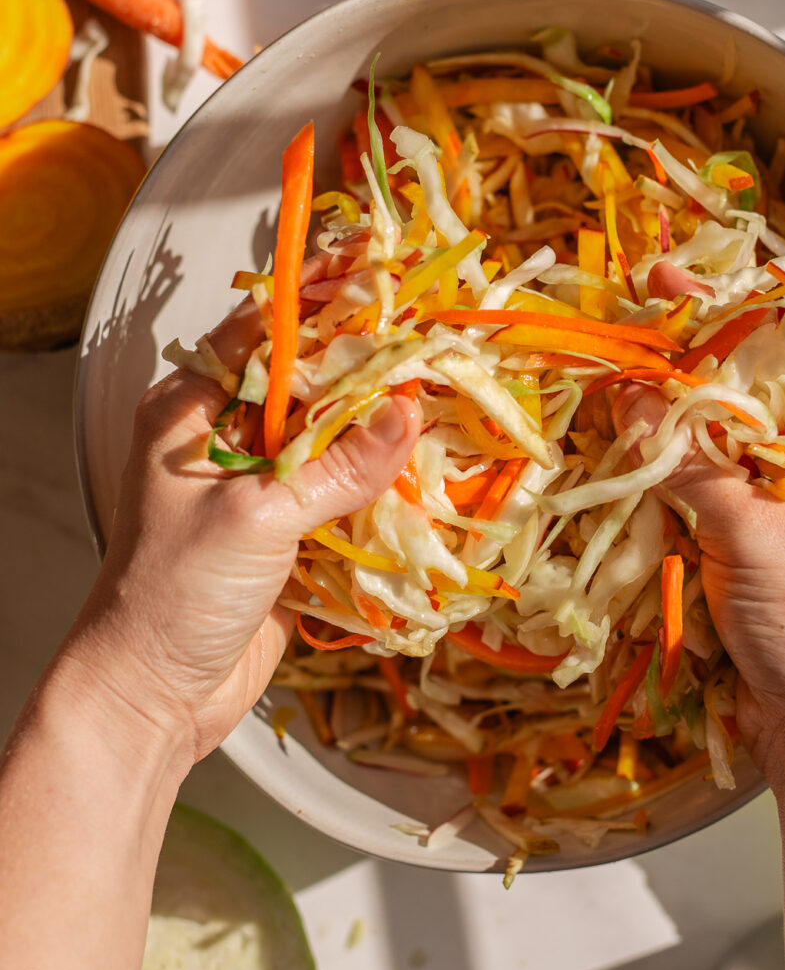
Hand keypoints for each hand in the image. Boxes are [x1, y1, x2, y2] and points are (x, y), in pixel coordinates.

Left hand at [61, 293, 418, 768]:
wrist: (154, 697)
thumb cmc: (172, 595)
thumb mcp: (256, 518)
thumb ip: (336, 467)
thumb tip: (406, 413)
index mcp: (191, 413)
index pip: (260, 333)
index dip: (316, 300)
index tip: (375, 273)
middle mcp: (225, 442)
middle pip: (306, 384)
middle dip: (364, 365)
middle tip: (429, 337)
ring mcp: (260, 490)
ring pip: (332, 440)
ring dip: (381, 427)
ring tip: (445, 394)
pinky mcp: (290, 537)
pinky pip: (345, 496)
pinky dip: (384, 486)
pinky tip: (430, 470)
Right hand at [614, 263, 784, 785]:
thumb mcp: (750, 536)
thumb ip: (688, 464)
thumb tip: (629, 398)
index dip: (725, 316)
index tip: (666, 282)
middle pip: (744, 397)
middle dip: (683, 367)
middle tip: (623, 326)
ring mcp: (783, 506)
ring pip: (715, 444)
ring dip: (666, 422)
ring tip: (609, 384)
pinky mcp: (749, 544)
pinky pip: (701, 491)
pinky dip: (663, 475)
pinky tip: (621, 452)